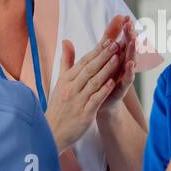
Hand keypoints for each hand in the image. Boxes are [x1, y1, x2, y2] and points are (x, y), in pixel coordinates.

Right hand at [44, 17, 125, 150]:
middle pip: (89, 68)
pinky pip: (94, 99)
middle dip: (103, 55)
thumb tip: (67, 41)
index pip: (84, 61)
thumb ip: (67, 61)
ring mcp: (77, 100)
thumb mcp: (61, 81)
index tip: (109, 39)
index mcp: (67, 79)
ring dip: (106, 69)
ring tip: (118, 58)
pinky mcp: (84, 113)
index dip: (97, 50)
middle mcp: (71, 87)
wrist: (52, 131)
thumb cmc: (59, 105)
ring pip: (93, 82)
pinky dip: (103, 91)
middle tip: (117, 43)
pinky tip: (113, 83)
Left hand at [97, 16, 138, 117]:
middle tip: (131, 25)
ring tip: (133, 40)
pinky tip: (131, 63)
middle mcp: (123, 65)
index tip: (125, 17)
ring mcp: (123, 77)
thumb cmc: (102, 79)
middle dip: (130, 36)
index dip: (124, 29)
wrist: (99, 104)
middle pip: (128, 48)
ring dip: (132, 51)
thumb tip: (114, 18)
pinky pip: (127, 79)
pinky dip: (129, 71)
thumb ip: (106, 39)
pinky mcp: (121, 89)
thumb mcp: (102, 56)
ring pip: (130, 62)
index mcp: (117, 57)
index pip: (122, 40)